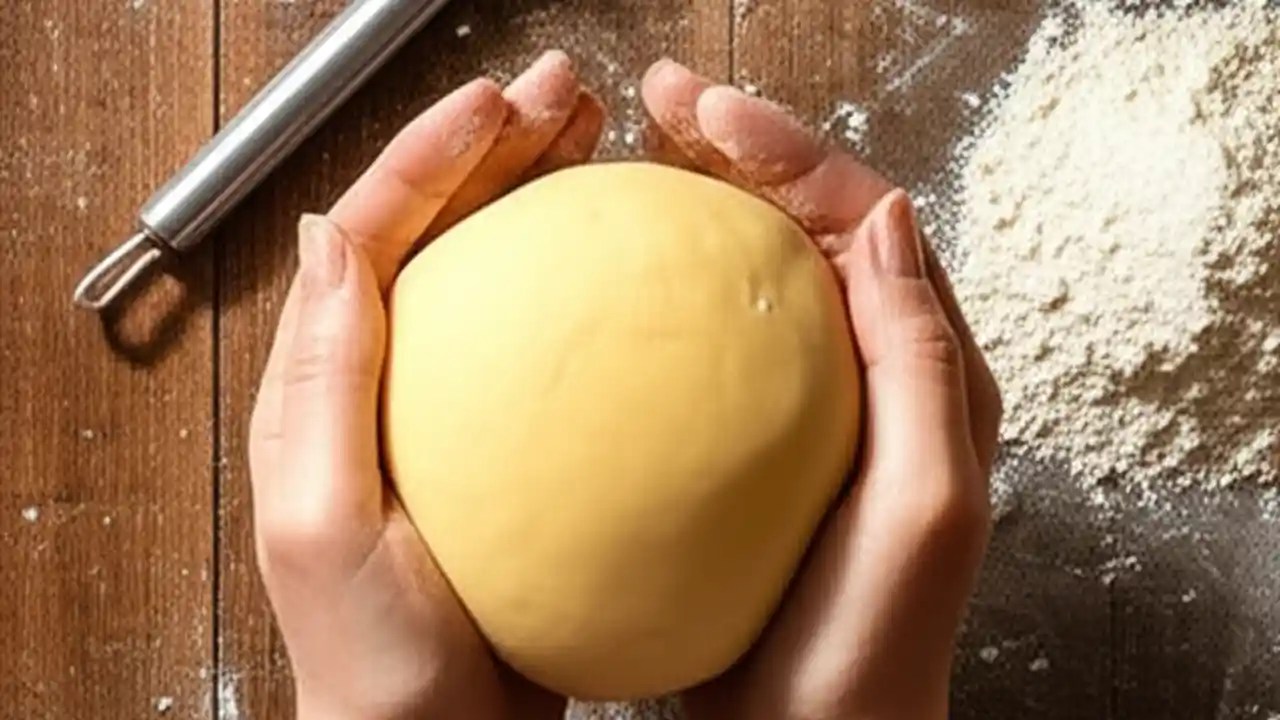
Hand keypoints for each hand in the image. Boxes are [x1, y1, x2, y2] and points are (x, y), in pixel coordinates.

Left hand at [247, 51, 603, 719]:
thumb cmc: (374, 659)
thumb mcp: (324, 521)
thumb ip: (321, 381)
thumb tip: (332, 239)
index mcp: (324, 379)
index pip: (371, 229)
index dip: (432, 152)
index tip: (501, 103)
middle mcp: (380, 374)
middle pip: (433, 225)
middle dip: (494, 145)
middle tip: (569, 97)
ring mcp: (447, 401)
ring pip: (488, 264)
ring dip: (534, 192)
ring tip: (595, 143)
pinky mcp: (504, 436)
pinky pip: (539, 332)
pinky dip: (577, 279)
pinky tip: (626, 267)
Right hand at [641, 61, 1001, 719]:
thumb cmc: (868, 641)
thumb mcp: (922, 503)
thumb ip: (921, 363)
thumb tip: (887, 218)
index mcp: (930, 372)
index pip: (867, 221)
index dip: (792, 152)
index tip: (706, 114)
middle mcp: (878, 371)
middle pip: (812, 223)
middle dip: (742, 149)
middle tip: (660, 100)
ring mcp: (811, 401)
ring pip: (760, 268)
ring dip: (706, 198)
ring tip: (639, 152)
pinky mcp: (752, 437)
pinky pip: (715, 338)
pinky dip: (672, 286)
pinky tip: (615, 276)